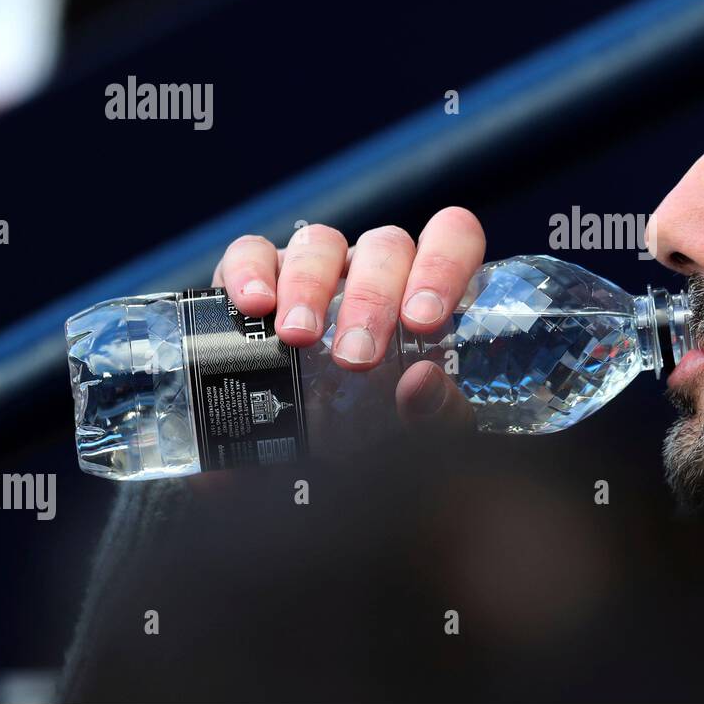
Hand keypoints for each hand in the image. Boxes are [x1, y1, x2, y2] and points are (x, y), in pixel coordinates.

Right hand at [211, 206, 484, 432]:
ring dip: (310, 286)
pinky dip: (250, 270)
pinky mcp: (261, 277)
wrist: (308, 468)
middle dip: (371, 298)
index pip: (452, 236)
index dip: (443, 264)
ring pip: (321, 243)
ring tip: (297, 337)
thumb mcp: (422, 436)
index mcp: (428, 292)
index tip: (421, 320)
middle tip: (356, 357)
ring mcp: (320, 269)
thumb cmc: (382, 437)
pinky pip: (252, 250)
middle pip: (385, 246)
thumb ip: (440, 415)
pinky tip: (253, 306)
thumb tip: (422, 383)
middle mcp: (378, 271)